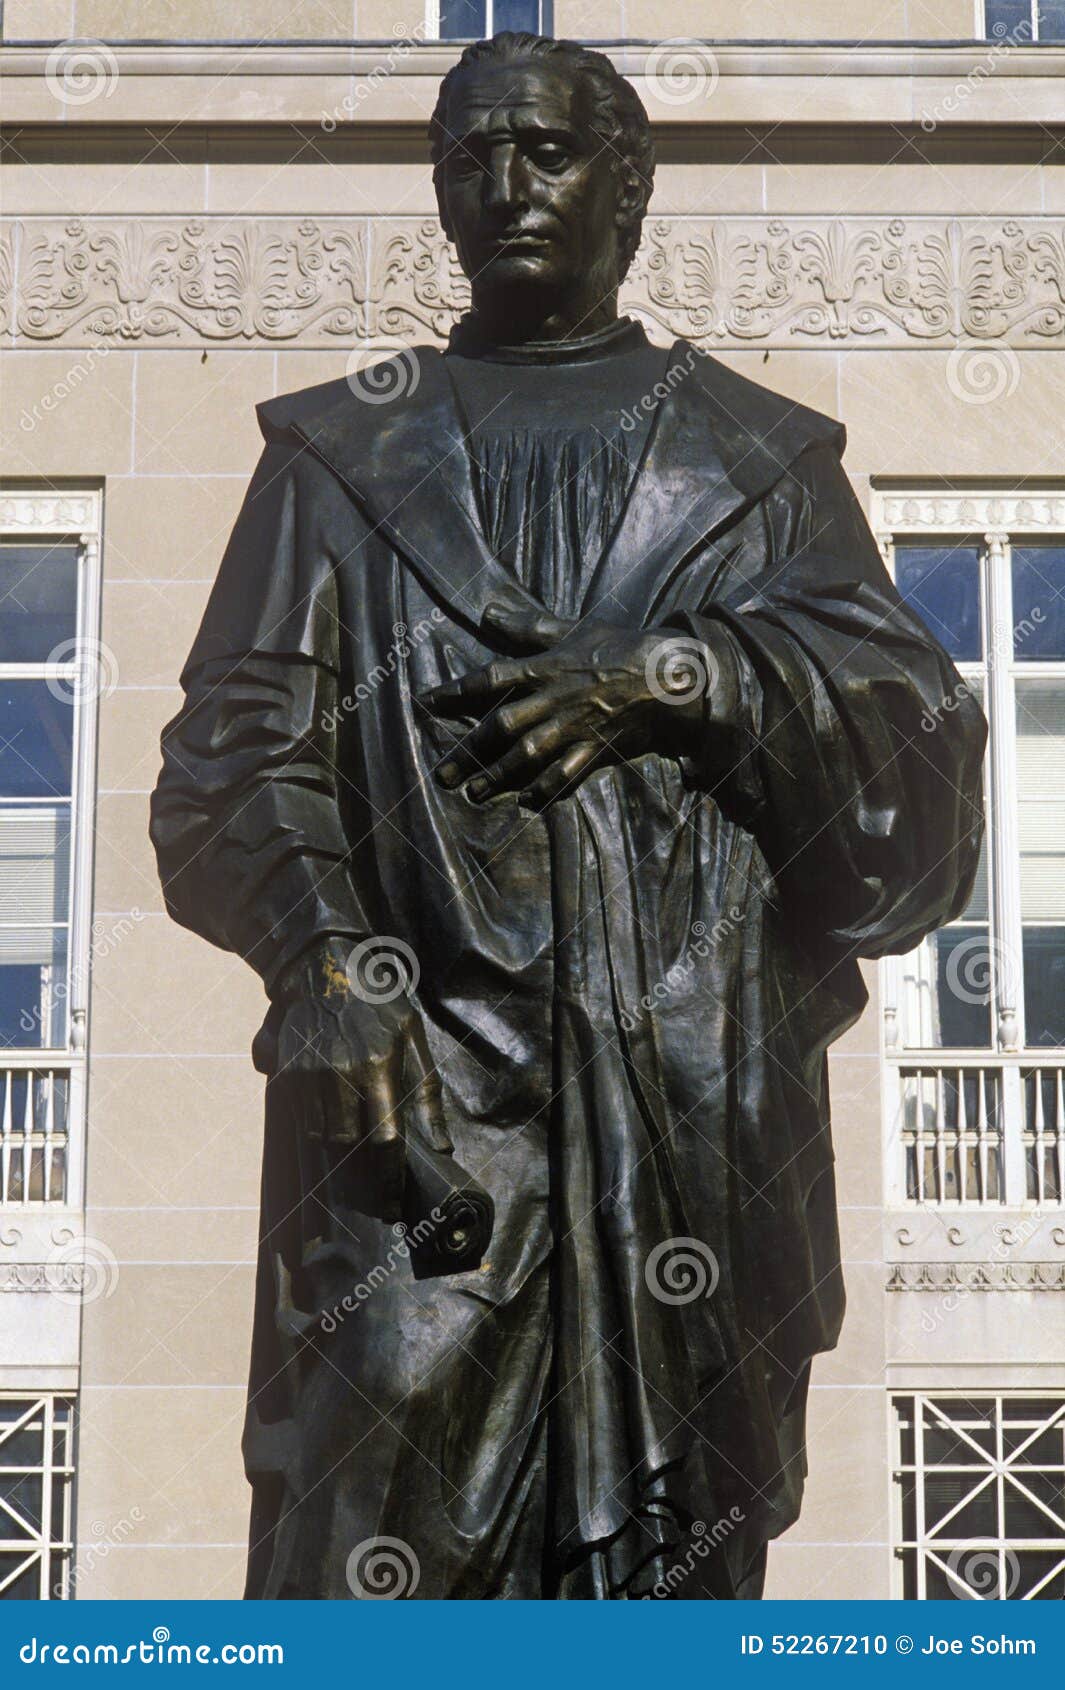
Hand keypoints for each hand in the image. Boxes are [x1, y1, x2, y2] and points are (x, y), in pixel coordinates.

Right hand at [255, 938, 444, 1223]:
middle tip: (374, 1178)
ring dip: (339, 1147)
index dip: (389, 1176)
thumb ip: (428, 1093)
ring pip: (323, 1136)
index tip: (393, 1200)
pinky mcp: (288, 1072)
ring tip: (354, 1146)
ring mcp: (309, 1073)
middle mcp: (340, 1073)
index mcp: (378, 1066)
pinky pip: (302, 1119)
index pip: (384, 1139)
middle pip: (350, 1144)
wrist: (327, 968)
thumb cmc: (380, 1004)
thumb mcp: (414, 1038)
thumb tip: (441, 1146)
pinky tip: (331, 1118)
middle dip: (364, 1165)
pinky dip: (317, 1127)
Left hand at [419, 604, 709, 807]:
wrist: (670, 676)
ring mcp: (574, 727)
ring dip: (498, 775)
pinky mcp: (596, 748)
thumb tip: (489, 613)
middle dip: (469, 750)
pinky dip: (545, 788)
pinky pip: (566, 773)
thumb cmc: (622, 647)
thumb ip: (529, 627)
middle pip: (502, 726)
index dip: (455, 692)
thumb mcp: (574, 629)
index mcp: (545, 668)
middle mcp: (553, 700)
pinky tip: (526, 801)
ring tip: (474, 792)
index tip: (425, 703)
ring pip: (528, 754)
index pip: (490, 679)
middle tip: (444, 773)